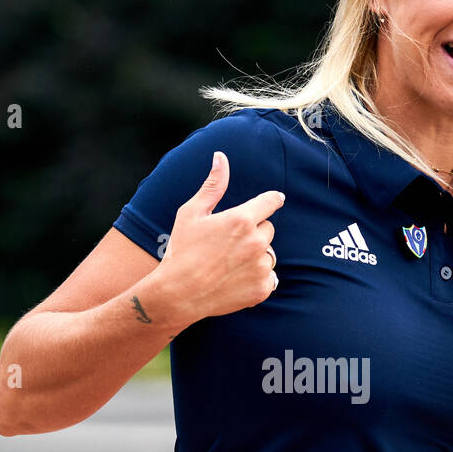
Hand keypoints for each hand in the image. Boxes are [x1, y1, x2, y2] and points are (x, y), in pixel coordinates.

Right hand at [157, 150, 284, 322]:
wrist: (179, 294)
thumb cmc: (181, 251)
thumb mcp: (191, 213)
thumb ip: (212, 185)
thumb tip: (220, 157)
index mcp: (242, 219)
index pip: (271, 201)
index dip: (271, 200)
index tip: (274, 200)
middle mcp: (256, 242)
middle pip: (267, 229)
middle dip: (253, 233)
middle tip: (228, 244)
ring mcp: (261, 267)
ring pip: (268, 254)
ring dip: (256, 257)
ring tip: (229, 265)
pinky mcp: (262, 288)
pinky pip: (269, 278)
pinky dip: (257, 279)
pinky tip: (235, 280)